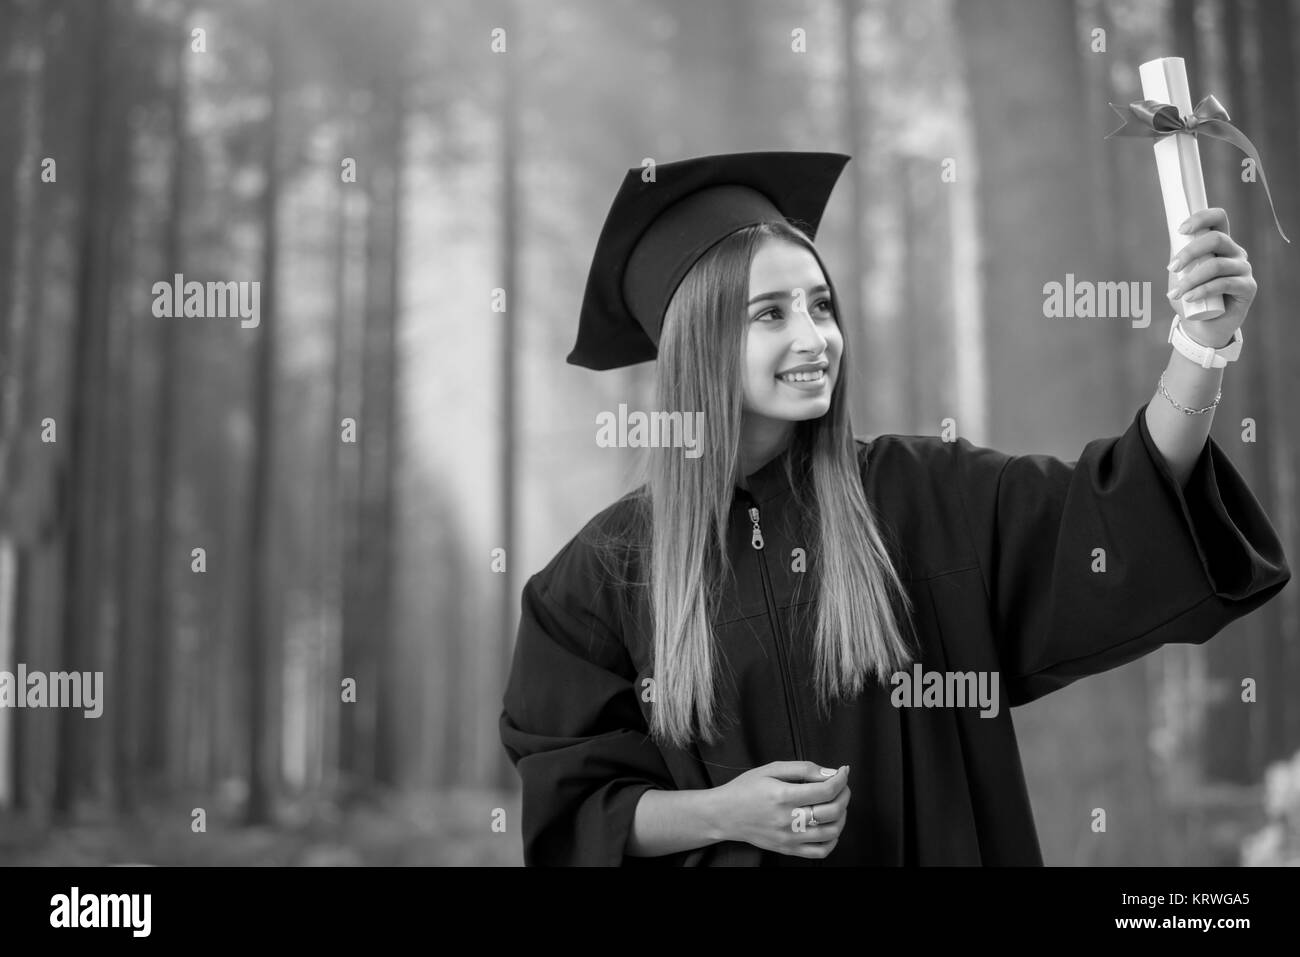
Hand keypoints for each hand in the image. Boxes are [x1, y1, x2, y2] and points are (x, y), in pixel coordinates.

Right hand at [711, 761, 849, 858]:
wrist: (723, 815)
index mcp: (783, 796)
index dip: (841, 780)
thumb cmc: (745, 788)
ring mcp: (789, 838)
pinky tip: (830, 826)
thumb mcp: (770, 769)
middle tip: (842, 786)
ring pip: (831, 832)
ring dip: (842, 816)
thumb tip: (829, 773)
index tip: (844, 772)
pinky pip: (820, 852)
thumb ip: (802, 768)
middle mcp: (788, 820)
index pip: (825, 790)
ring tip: (837, 804)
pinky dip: (833, 840)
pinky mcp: (788, 849)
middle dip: (845, 795)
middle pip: (832, 811)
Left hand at [1166, 207, 1255, 348]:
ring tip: (1175, 293)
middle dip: (1190, 252)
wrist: (1201, 326)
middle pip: (1216, 239)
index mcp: (1220, 244)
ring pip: (1217, 264)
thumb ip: (1178, 255)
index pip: (1218, 218)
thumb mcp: (1180, 273)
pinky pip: (1224, 284)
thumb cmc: (1190, 296)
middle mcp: (1234, 252)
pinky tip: (1189, 298)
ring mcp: (1243, 269)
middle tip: (1172, 268)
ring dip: (1191, 279)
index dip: (1201, 218)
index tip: (1181, 230)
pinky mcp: (1248, 287)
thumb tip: (1173, 236)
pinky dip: (1203, 290)